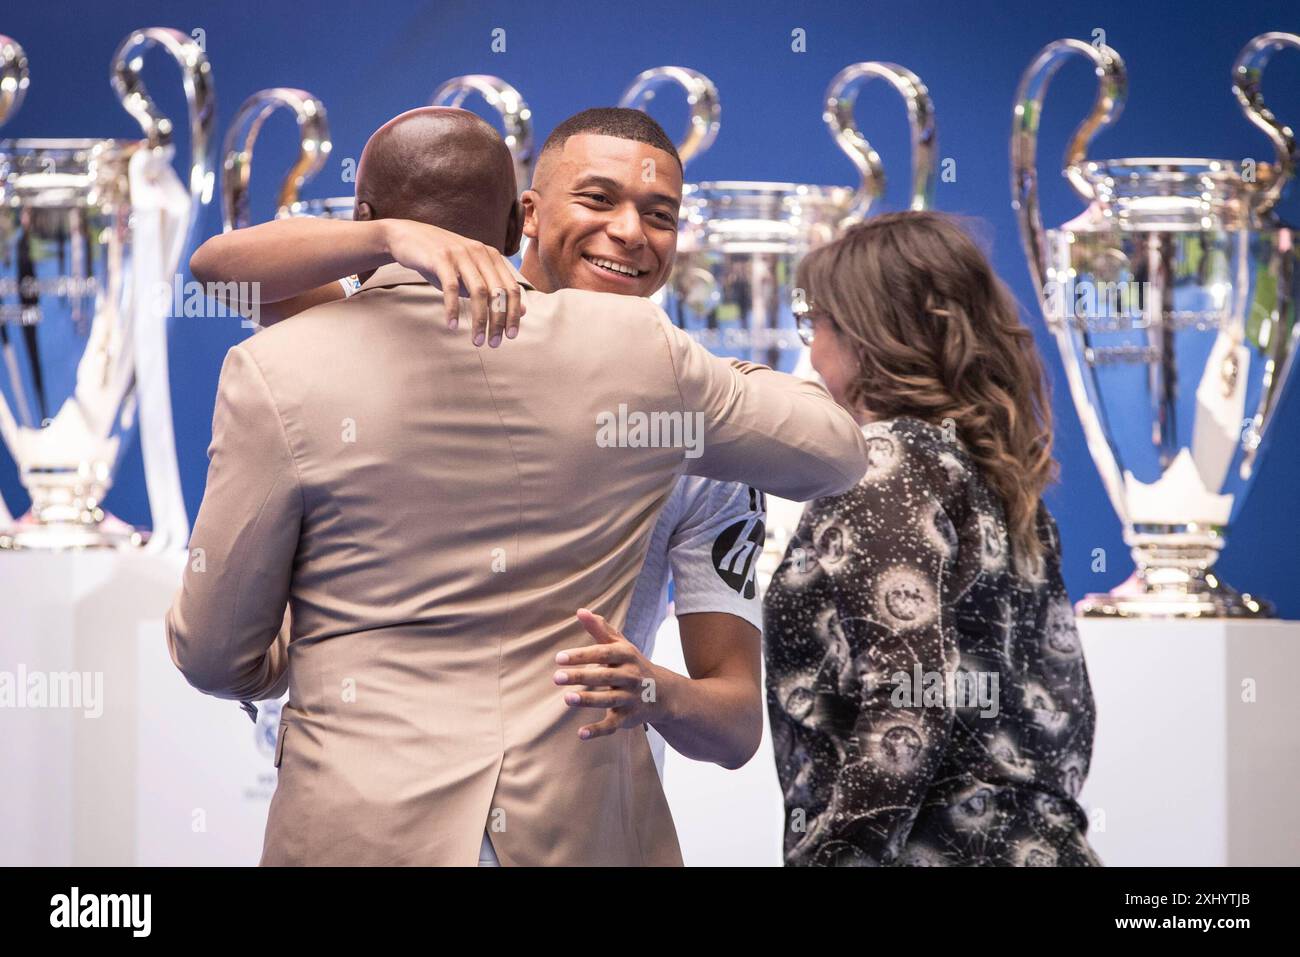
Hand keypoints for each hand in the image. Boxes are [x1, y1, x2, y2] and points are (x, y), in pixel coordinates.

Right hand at [382, 219, 524, 346]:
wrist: (409, 236)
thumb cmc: (443, 260)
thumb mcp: (471, 273)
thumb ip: (494, 289)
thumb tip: (522, 312)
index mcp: (491, 256)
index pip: (512, 288)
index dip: (513, 313)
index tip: (511, 335)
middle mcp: (480, 253)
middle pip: (498, 292)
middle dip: (498, 321)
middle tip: (493, 343)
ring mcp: (460, 254)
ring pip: (479, 291)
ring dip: (480, 320)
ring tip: (477, 340)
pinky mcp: (440, 258)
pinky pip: (451, 287)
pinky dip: (453, 309)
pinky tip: (452, 326)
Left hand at [555, 608, 661, 739]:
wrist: (665, 693)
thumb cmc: (633, 664)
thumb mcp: (621, 645)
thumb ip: (600, 629)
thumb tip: (580, 611)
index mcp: (626, 655)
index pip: (602, 653)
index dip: (582, 655)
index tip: (559, 658)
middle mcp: (630, 676)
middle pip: (604, 676)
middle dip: (581, 676)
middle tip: (556, 677)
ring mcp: (630, 698)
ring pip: (609, 700)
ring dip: (588, 700)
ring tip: (567, 699)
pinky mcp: (629, 718)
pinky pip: (613, 725)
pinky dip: (598, 730)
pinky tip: (581, 733)